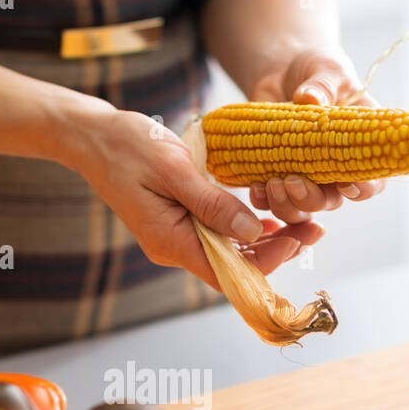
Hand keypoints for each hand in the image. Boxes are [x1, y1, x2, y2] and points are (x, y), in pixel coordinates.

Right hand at [64, 106, 323, 288]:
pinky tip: (272, 217)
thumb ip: (212, 203)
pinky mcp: (177, 224)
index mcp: (169, 241)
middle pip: (233, 266)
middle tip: (316, 228)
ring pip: (228, 252)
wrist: (92, 137)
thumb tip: (254, 231)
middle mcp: (172, 248)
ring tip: (305, 222)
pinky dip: (245, 229)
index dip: (266, 263)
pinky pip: (216, 236)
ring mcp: (174, 238)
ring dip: (266, 241)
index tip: (298, 239)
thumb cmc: (128, 146)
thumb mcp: (175, 169)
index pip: (227, 272)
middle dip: (277, 251)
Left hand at [247, 48, 386, 223]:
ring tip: (272, 184)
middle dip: (312, 199)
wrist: (281, 73)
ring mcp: (306, 176)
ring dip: (286, 205)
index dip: (364, 189)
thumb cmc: (317, 70)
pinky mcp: (277, 176)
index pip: (373, 179)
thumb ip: (323, 84)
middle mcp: (335, 168)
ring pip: (301, 209)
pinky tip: (254, 188)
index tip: (347, 184)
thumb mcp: (326, 69)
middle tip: (293, 182)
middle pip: (331, 201)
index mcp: (361, 146)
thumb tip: (309, 98)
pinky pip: (271, 201)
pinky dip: (262, 200)